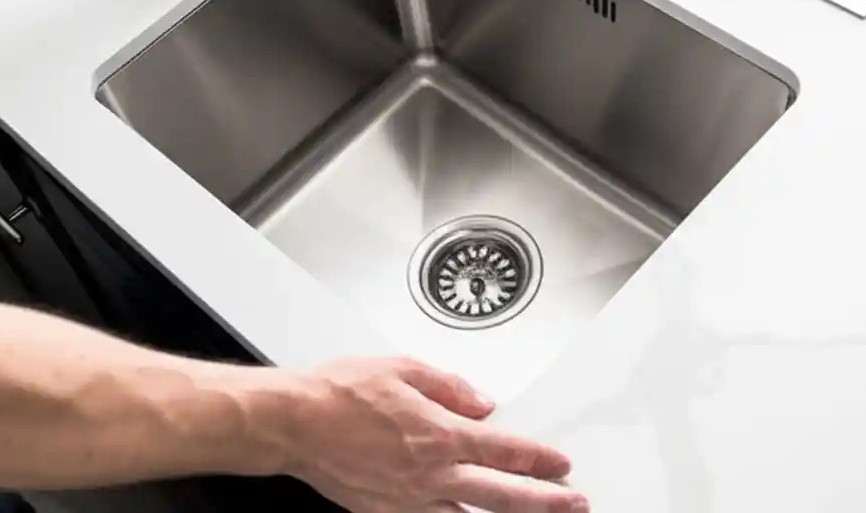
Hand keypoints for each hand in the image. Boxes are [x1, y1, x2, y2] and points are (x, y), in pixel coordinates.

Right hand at [279, 358, 587, 512]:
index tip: (561, 463)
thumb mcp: (404, 368)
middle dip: (544, 501)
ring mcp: (409, 499)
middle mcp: (430, 474)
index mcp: (440, 434)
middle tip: (572, 503)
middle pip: (502, 495)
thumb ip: (450, 386)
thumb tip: (483, 402)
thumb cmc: (338, 393)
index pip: (506, 450)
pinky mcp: (386, 512)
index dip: (540, 459)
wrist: (293, 423)